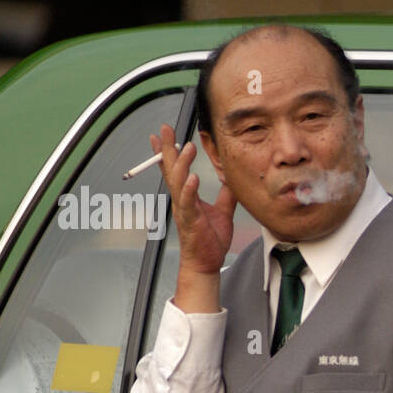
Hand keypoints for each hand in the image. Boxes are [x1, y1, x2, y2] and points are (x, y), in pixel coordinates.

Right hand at [149, 123, 236, 274]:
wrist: (207, 263)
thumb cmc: (210, 239)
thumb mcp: (223, 211)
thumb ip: (226, 194)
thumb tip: (232, 178)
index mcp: (187, 196)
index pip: (175, 169)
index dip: (167, 152)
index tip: (160, 134)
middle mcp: (182, 200)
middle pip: (171, 170)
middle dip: (167, 148)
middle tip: (164, 129)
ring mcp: (184, 210)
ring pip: (178, 182)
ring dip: (181, 164)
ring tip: (187, 147)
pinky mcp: (191, 221)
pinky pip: (188, 203)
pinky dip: (189, 190)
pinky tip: (192, 178)